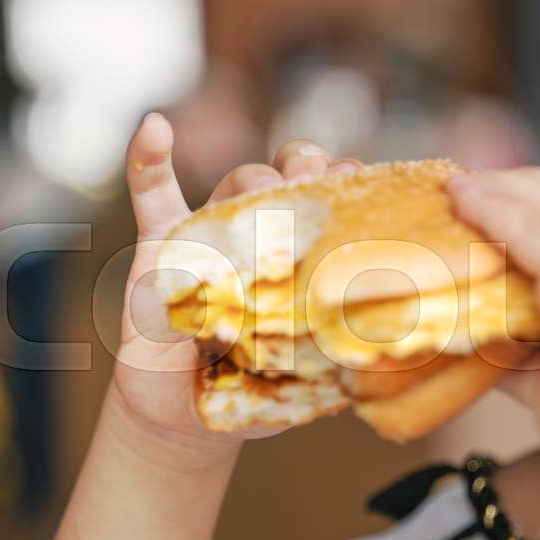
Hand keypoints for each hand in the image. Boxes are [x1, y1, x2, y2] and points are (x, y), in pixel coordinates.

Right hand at [111, 113, 361, 452]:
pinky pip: (153, 192)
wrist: (187, 412)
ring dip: (254, 177)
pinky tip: (154, 127)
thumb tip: (391, 341)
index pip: (332, 196)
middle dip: (307, 166)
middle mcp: (263, 229)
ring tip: (265, 192)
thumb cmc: (257, 382)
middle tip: (313, 186)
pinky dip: (148, 159)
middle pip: (291, 172)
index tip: (358, 188)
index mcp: (304, 248)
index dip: (346, 182)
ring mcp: (213, 230)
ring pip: (240, 180)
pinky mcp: (163, 243)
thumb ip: (339, 345)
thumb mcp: (306, 365)